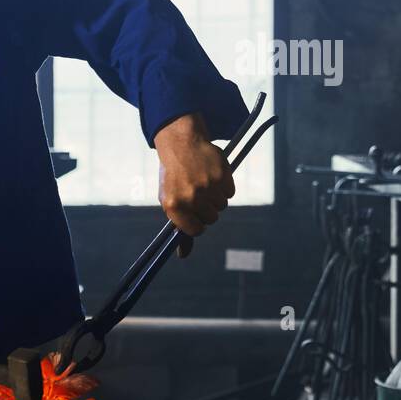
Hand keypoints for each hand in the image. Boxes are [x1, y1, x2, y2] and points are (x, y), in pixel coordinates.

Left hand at [154, 112, 234, 254]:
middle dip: (207, 208)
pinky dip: (224, 186)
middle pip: (211, 218)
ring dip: (216, 197)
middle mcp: (190, 197)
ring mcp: (207, 186)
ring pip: (222, 206)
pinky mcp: (221, 175)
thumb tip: (183, 256)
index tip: (194, 214)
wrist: (182, 144)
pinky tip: (212, 175)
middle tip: (197, 192)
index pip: (196, 230)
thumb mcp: (171, 201)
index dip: (197, 223)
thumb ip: (180, 228)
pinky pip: (230, 193)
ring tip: (204, 182)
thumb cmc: (174, 177)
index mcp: (174, 206)